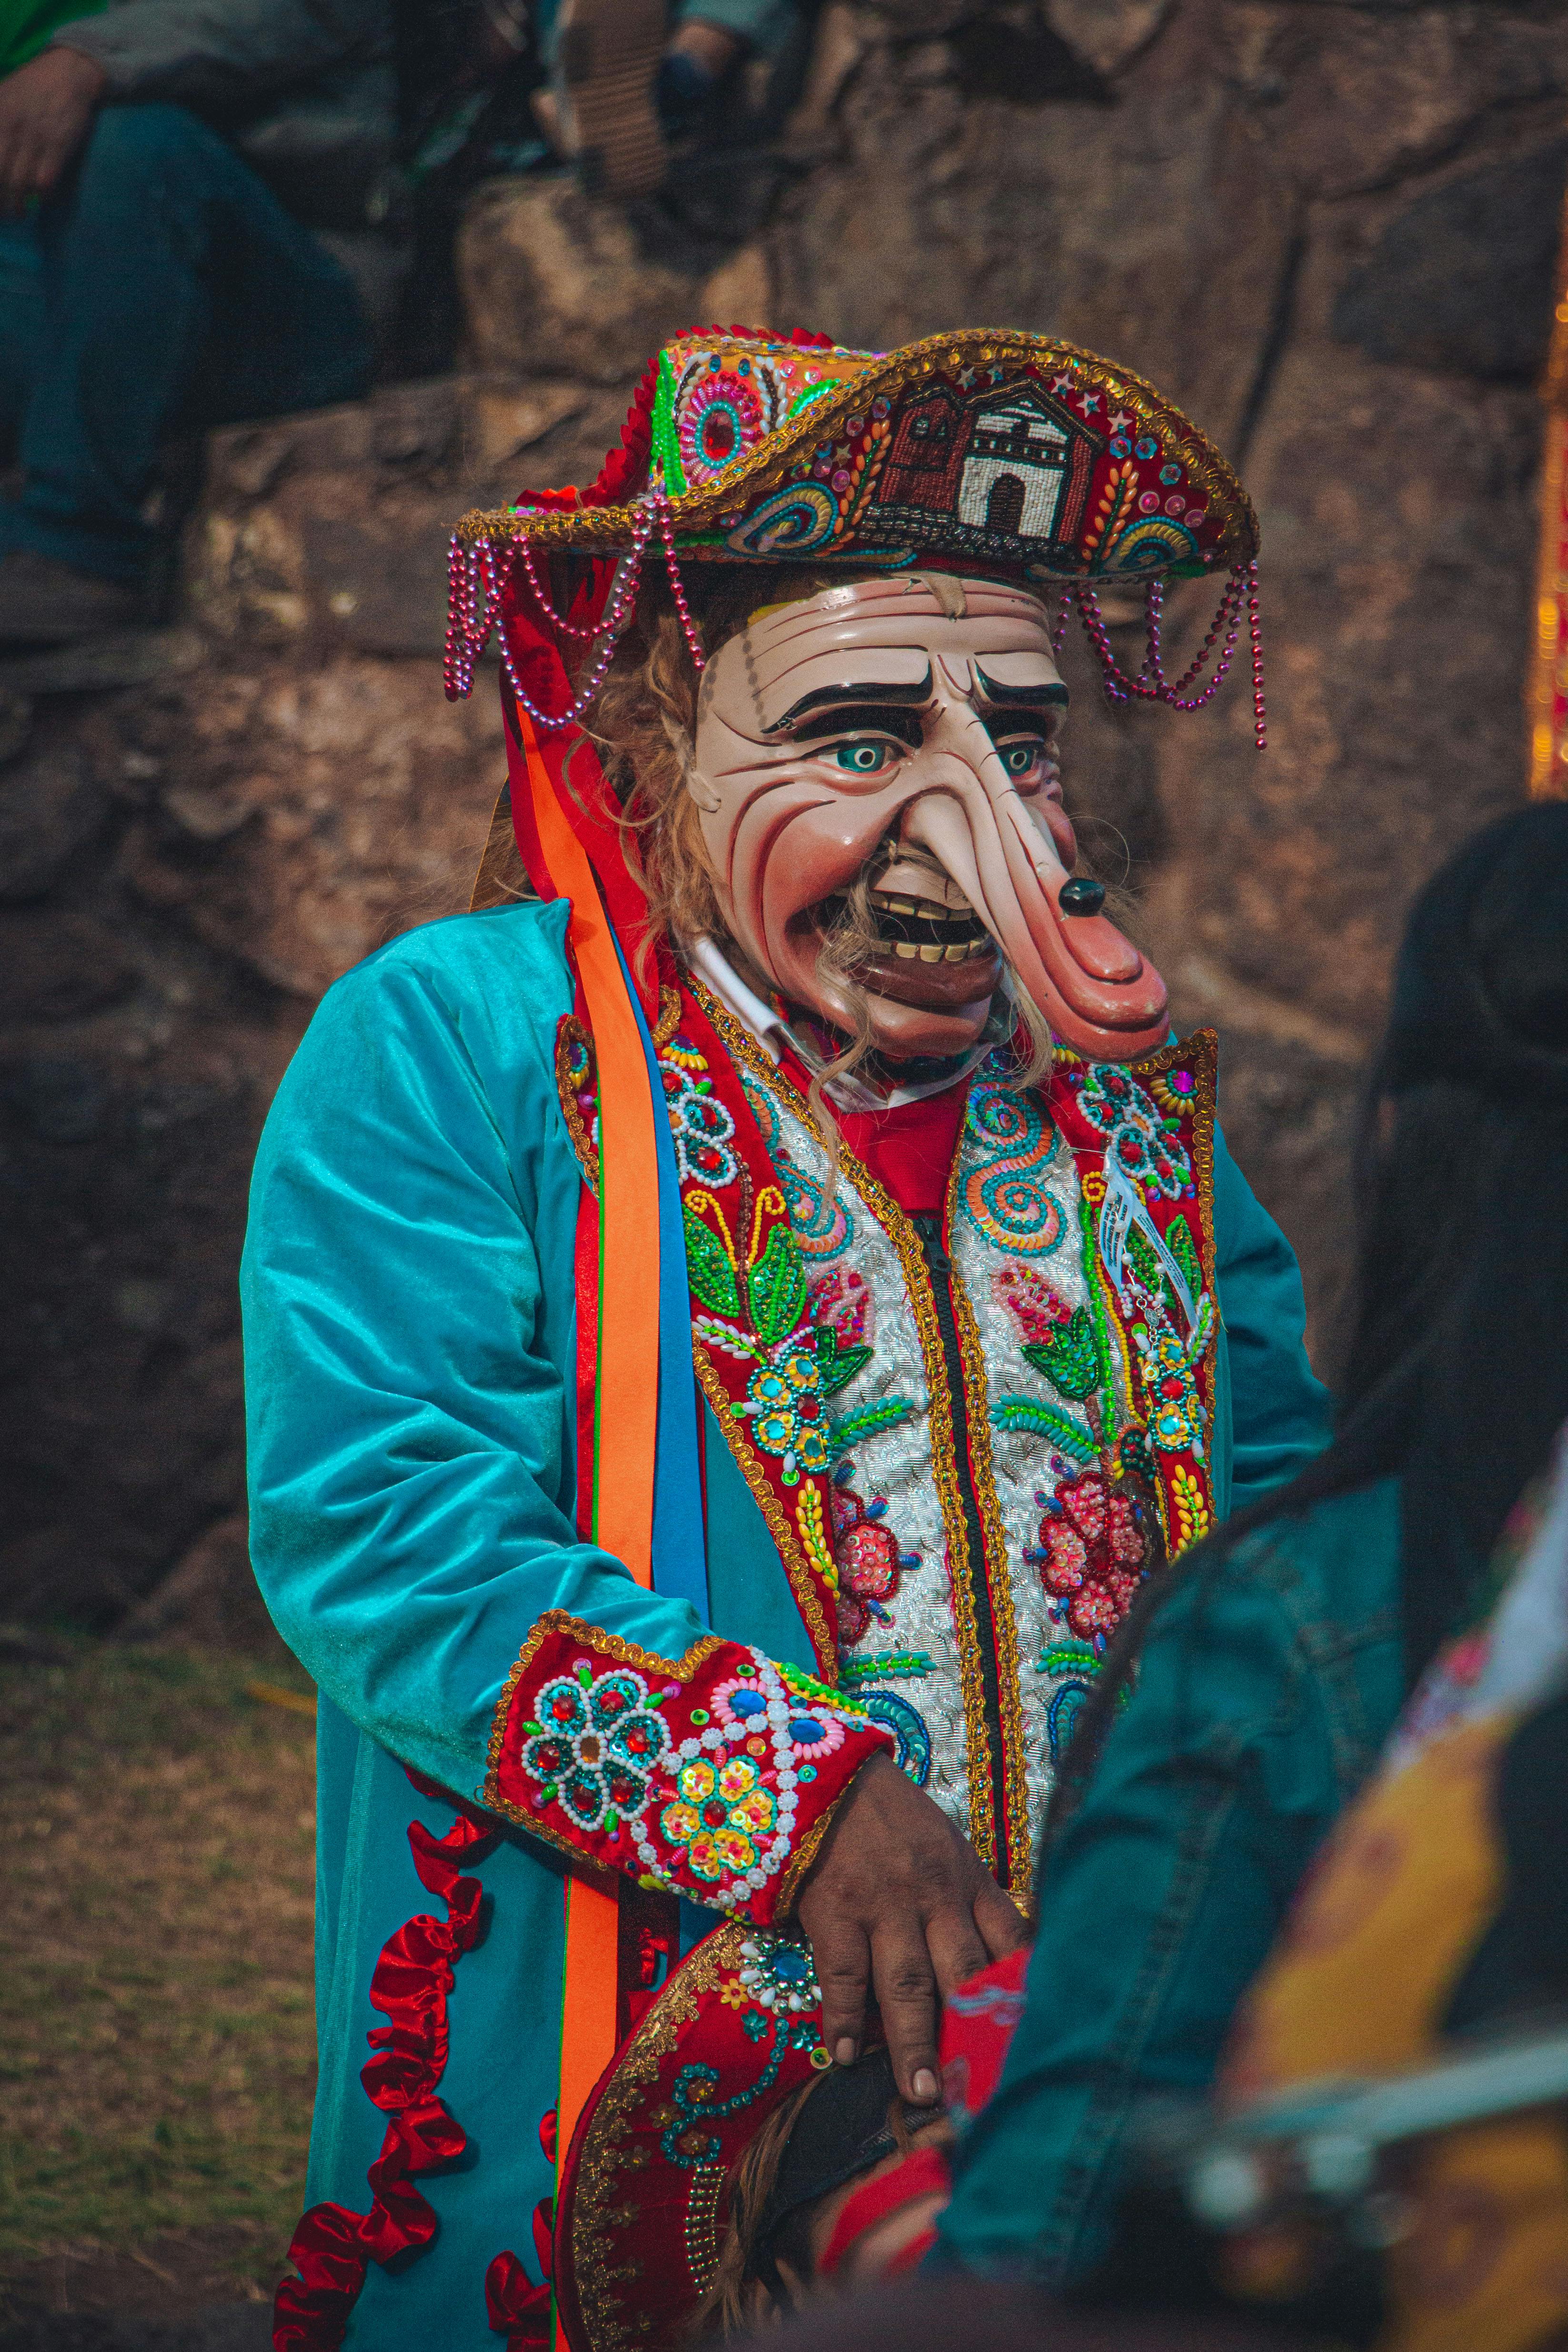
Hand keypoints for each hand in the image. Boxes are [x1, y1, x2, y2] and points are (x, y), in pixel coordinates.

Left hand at [0, 46, 106, 216]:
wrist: (67, 73)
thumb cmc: (30, 87)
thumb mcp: (0, 96)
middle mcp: (12, 128)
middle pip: (0, 176)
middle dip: (0, 202)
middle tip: (3, 214)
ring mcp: (36, 138)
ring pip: (20, 183)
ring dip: (17, 204)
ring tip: (18, 213)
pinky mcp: (59, 146)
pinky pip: (45, 181)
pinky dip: (41, 195)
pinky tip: (39, 197)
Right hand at [794, 1752, 1028, 2105]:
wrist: (832, 1778)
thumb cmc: (898, 1823)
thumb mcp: (952, 1851)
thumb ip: (976, 1905)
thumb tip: (1009, 1972)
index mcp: (969, 1882)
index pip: (1009, 1942)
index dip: (1022, 1995)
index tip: (1032, 2045)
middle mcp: (934, 1897)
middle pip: (962, 1972)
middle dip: (972, 2033)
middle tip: (979, 2090)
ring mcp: (883, 1904)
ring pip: (906, 1983)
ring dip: (915, 2042)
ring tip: (921, 2092)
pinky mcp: (835, 1909)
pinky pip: (842, 1973)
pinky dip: (843, 2017)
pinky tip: (846, 2054)